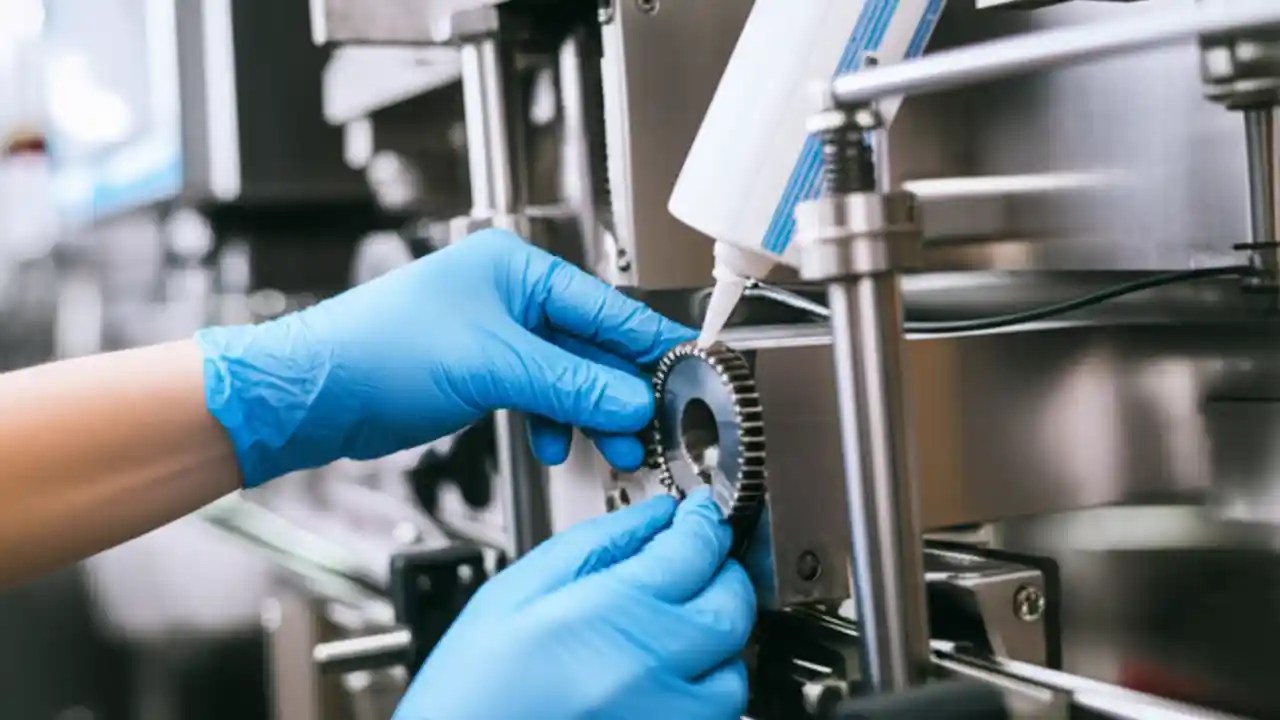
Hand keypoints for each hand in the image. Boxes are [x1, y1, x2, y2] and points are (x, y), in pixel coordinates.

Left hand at [196, 230, 692, 485]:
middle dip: (617, 388)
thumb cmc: (380, 351)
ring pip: (566, 374)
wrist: (315, 395)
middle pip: (588, 343)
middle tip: (649, 423)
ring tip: (613, 445)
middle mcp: (508, 295)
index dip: (645, 342)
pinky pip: (538, 393)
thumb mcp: (493, 366)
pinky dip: (553, 419)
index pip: (602, 304)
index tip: (684, 367)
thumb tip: (629, 397)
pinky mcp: (480, 371)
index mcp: (514, 268)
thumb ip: (571, 383)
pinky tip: (554, 443)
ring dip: (588, 412)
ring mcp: (494, 335)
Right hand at [395, 488, 755, 719]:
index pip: (697, 550)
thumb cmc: (473, 687)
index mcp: (613, 614)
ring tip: (672, 628)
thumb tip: (655, 515)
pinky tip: (661, 675)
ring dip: (717, 640)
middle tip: (695, 565)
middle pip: (732, 608)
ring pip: (733, 669)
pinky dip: (702, 689)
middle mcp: (651, 671)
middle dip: (721, 577)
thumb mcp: (519, 589)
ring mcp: (666, 718)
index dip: (705, 523)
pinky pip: (714, 716)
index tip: (701, 515)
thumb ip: (598, 543)